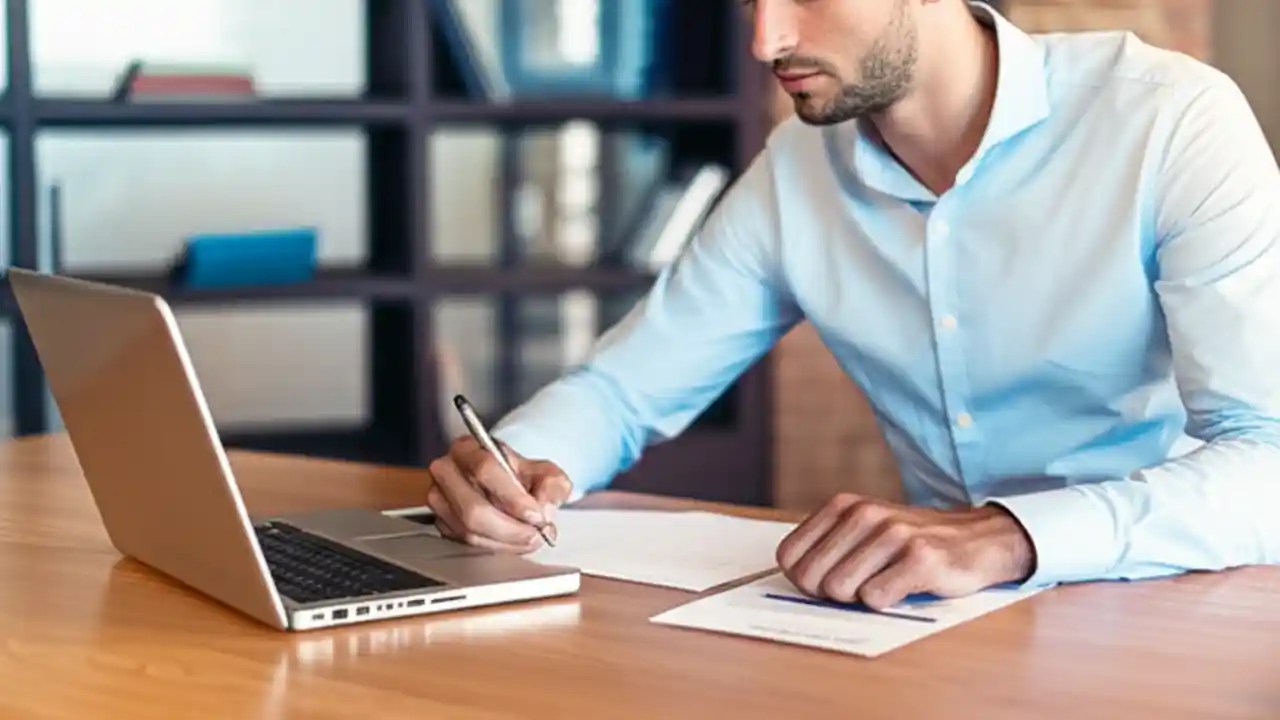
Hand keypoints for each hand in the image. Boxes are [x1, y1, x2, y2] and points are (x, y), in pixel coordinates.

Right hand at [426, 437, 572, 553]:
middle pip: (473, 509)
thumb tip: (545, 506)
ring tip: (528, 538)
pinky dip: (494, 547)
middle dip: (510, 528)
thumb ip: (552, 485)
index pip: (485, 470)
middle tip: (534, 533)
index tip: (536, 514)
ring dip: (504, 541)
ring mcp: (440, 499)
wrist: (504, 485)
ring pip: (469, 530)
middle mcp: (447, 471)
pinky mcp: (441, 522)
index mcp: (469, 448)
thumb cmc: (520, 476)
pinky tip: (512, 542)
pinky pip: (466, 543)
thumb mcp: (545, 473)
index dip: (513, 498)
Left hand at [776, 493, 1034, 609]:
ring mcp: (893, 534)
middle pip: (811, 577)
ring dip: (860, 598)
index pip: (789, 556)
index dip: (803, 579)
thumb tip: (793, 581)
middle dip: (829, 593)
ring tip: (885, 582)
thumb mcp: (863, 531)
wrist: (977, 539)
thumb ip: (827, 548)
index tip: (827, 580)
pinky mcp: (920, 559)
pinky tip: (905, 587)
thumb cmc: (911, 543)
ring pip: (839, 589)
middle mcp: (864, 514)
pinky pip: (875, 599)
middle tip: (861, 585)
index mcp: (843, 505)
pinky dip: (886, 603)